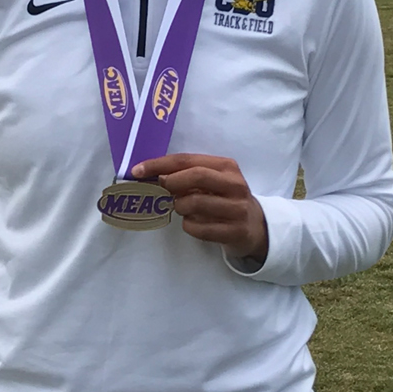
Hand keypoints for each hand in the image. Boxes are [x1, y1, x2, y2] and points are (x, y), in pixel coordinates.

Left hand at [131, 154, 267, 262]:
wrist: (255, 226)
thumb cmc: (225, 199)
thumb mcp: (213, 181)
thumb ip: (188, 174)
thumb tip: (151, 174)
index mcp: (227, 166)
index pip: (187, 159)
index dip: (159, 164)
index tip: (137, 170)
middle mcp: (235, 185)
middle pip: (195, 176)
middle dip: (171, 183)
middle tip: (161, 189)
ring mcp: (237, 209)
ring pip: (194, 204)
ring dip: (180, 207)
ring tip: (184, 208)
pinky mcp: (234, 231)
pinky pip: (198, 228)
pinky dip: (189, 226)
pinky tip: (195, 223)